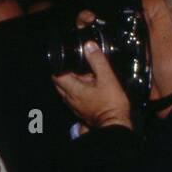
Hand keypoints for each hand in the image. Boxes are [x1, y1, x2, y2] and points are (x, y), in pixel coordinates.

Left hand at [51, 9, 132, 131]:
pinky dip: (79, 92)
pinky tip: (91, 88)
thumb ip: (97, 60)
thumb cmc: (111, 105)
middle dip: (66, 73)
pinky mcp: (81, 112)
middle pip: (60, 83)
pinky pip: (75, 99)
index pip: (56, 75)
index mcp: (73, 90)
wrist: (115, 124)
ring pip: (67, 91)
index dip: (59, 66)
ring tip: (88, 77)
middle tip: (79, 67)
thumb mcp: (107, 78)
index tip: (67, 60)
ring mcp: (75, 107)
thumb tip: (89, 46)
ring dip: (74, 83)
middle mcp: (70, 99)